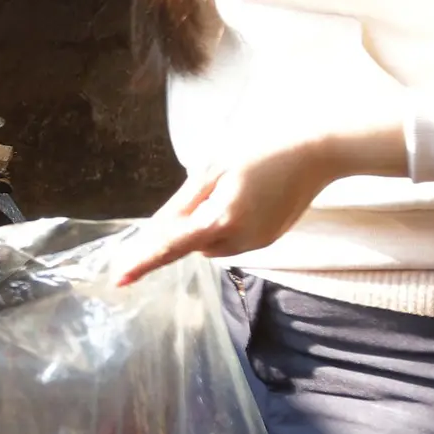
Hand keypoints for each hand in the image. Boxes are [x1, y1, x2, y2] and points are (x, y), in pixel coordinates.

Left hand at [110, 127, 403, 283]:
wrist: (314, 156)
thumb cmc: (259, 154)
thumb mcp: (213, 171)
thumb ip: (183, 203)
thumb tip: (158, 229)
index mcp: (220, 220)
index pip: (171, 247)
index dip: (143, 262)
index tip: (119, 279)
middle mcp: (239, 240)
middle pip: (190, 244)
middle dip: (183, 227)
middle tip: (202, 192)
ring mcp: (256, 244)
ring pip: (210, 243)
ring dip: (204, 225)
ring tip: (230, 187)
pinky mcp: (267, 241)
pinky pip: (231, 239)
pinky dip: (224, 225)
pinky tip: (242, 197)